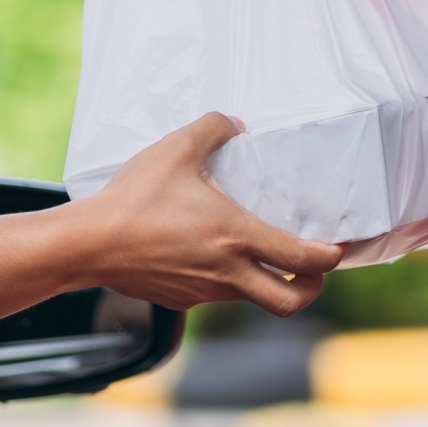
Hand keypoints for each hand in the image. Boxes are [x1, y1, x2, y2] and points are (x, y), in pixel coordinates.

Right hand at [73, 112, 343, 315]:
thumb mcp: (176, 149)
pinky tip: (211, 255)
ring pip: (251, 298)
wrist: (87, 245)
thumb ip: (213, 128)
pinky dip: (227, 281)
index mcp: (236, 237)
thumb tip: (234, 123)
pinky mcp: (180, 300)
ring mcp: (203, 292)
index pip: (304, 261)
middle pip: (290, 303)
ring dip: (266, 282)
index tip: (339, 248)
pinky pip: (215, 295)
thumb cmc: (134, 199)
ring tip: (261, 255)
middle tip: (313, 270)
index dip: (331, 258)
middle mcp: (228, 273)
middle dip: (311, 289)